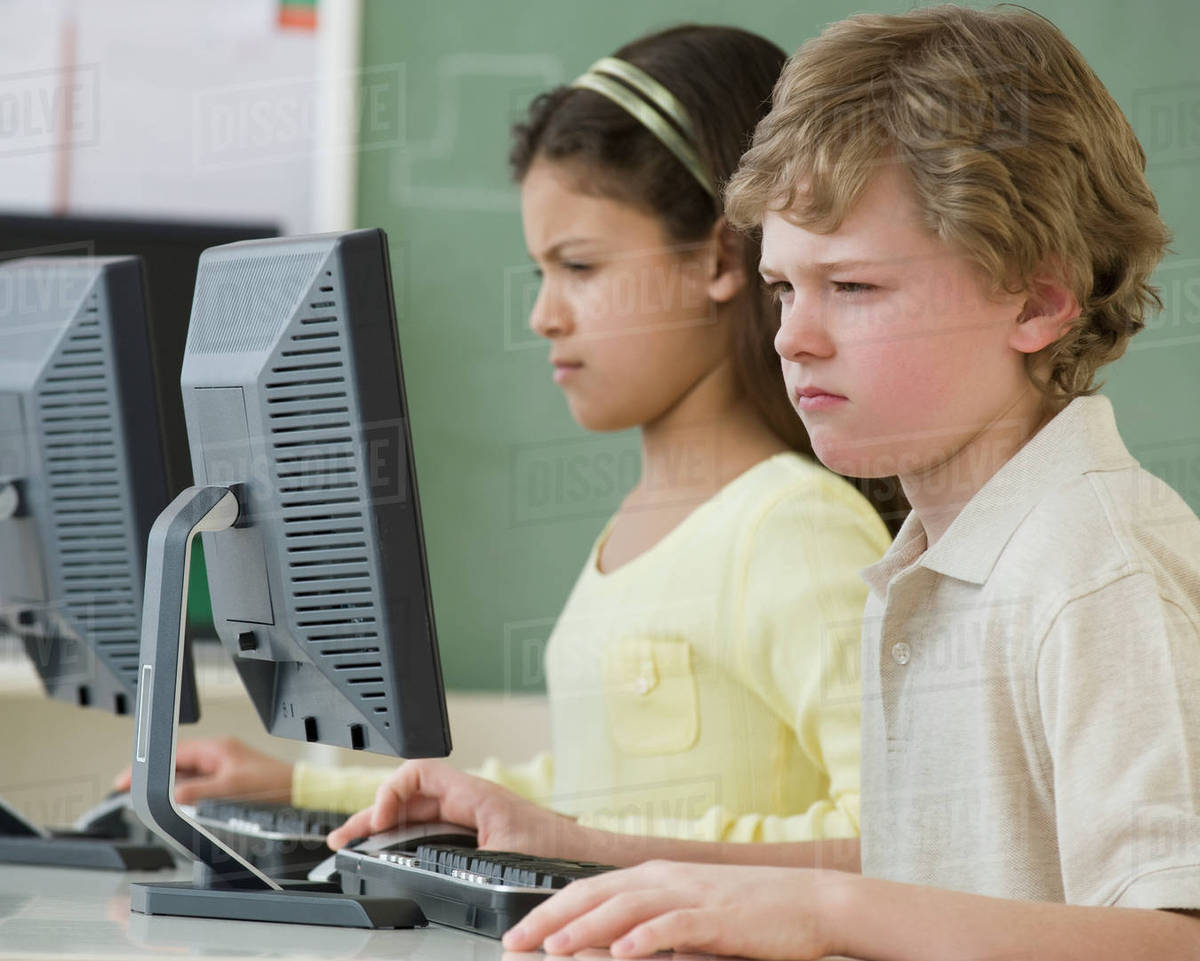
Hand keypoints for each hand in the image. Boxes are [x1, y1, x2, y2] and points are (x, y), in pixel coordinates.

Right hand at [112, 736, 293, 804]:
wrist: (296, 790)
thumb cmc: (272, 783)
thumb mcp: (231, 788)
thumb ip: (200, 791)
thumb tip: (174, 795)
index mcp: (216, 749)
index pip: (173, 753)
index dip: (149, 766)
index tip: (129, 777)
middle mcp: (217, 754)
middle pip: (176, 764)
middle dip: (152, 777)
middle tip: (129, 791)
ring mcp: (221, 766)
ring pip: (185, 775)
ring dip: (167, 786)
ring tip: (148, 801)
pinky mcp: (227, 778)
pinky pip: (197, 784)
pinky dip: (183, 792)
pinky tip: (175, 805)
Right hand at [325, 759, 583, 857]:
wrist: (586, 859)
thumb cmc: (558, 850)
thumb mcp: (504, 857)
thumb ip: (463, 858)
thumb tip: (428, 867)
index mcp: (474, 795)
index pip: (419, 774)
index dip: (391, 793)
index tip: (380, 822)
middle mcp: (470, 801)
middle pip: (410, 797)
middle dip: (374, 815)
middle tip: (345, 838)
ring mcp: (472, 817)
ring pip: (419, 814)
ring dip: (386, 827)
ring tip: (357, 844)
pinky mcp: (477, 834)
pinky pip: (433, 828)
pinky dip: (407, 837)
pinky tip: (393, 851)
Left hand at [501, 860, 849, 959]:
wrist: (811, 900)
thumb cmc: (750, 910)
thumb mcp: (689, 909)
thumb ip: (649, 921)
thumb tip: (606, 942)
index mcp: (656, 876)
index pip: (589, 889)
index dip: (549, 909)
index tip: (517, 933)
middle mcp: (667, 878)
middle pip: (597, 894)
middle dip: (552, 917)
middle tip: (516, 941)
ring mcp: (693, 895)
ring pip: (628, 906)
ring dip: (588, 928)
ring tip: (556, 948)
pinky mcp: (719, 917)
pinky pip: (676, 926)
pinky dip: (647, 937)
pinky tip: (623, 952)